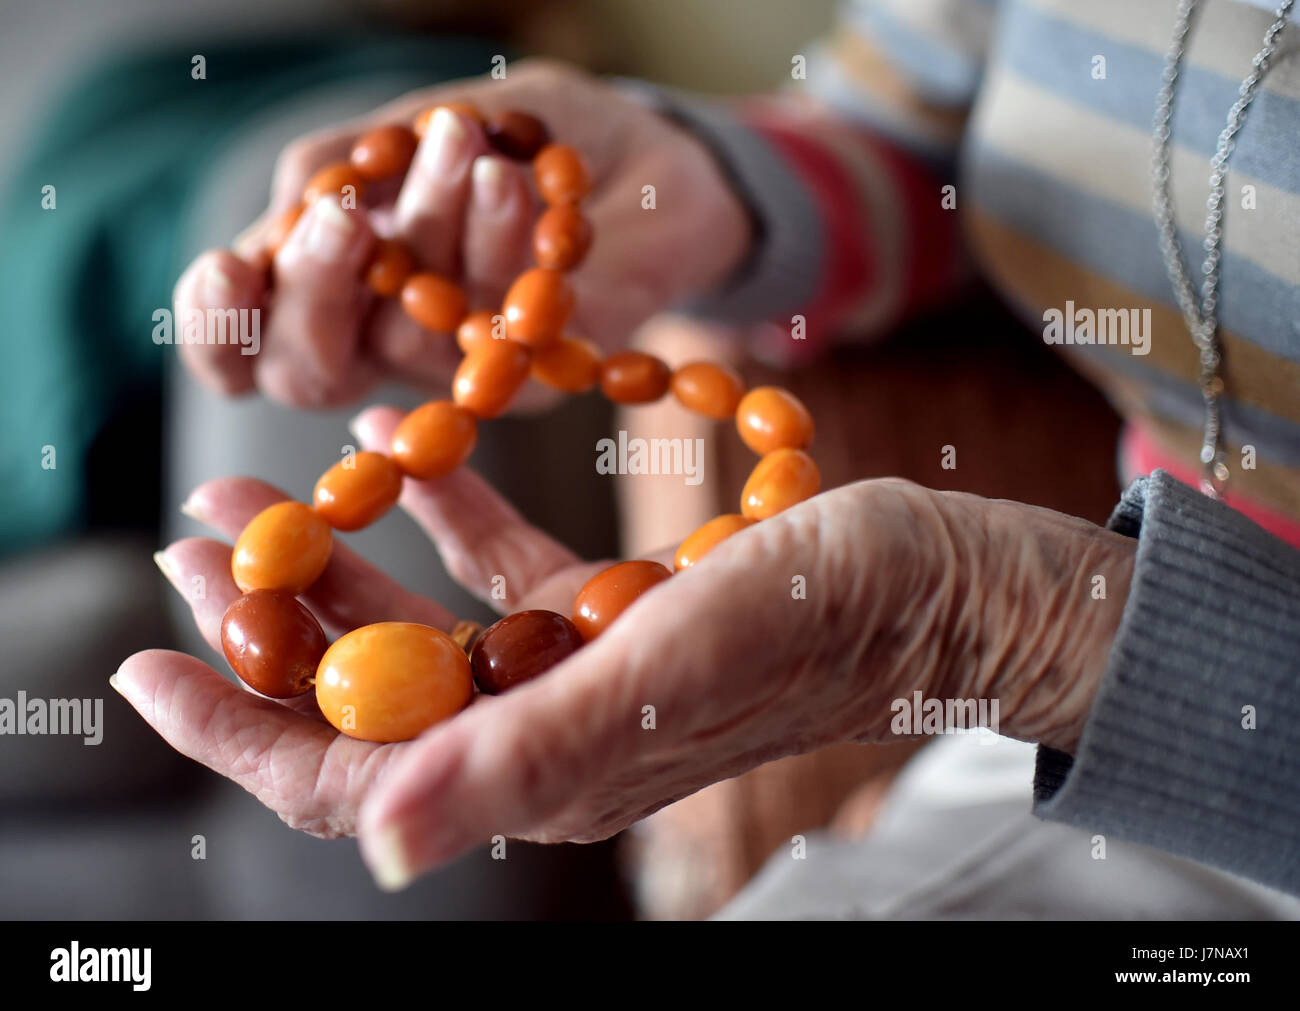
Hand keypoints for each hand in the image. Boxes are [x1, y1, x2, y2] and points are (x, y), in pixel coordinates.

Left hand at [114, 405, 1134, 888]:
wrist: (934, 586)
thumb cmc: (819, 618)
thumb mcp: (667, 669)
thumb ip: (524, 757)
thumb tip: (382, 845)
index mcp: (544, 771)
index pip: (352, 778)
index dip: (237, 730)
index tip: (144, 661)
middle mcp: (547, 734)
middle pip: (368, 695)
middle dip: (267, 625)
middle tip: (193, 536)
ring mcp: (577, 673)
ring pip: (420, 630)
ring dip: (333, 565)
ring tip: (255, 491)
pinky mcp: (615, 616)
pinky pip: (498, 572)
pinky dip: (441, 518)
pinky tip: (397, 451)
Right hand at [173, 59, 752, 406]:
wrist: (658, 156)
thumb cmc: (526, 136)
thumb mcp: (419, 125)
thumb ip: (345, 164)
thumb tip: (298, 206)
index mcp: (335, 283)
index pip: (243, 341)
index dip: (217, 324)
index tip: (225, 268)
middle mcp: (387, 336)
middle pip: (305, 370)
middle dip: (314, 288)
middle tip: (347, 213)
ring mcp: (460, 366)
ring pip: (402, 341)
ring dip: (423, 231)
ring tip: (463, 141)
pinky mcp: (536, 375)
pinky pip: (495, 336)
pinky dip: (494, 243)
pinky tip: (511, 173)